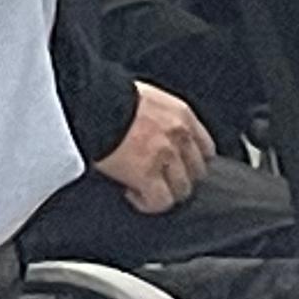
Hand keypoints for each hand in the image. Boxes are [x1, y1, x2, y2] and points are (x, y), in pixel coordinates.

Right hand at [93, 81, 215, 215]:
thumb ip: (160, 117)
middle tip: (158, 179)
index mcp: (181, 114)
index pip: (205, 149)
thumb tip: (155, 132)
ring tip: (143, 188)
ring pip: (181, 191)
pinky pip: (159, 202)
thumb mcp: (145, 98)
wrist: (92, 102)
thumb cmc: (109, 96)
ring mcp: (166, 157)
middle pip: (197, 173)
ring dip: (163, 192)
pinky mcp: (147, 175)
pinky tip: (132, 193)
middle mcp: (179, 136)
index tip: (179, 166)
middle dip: (178, 178)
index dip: (191, 161)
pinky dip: (147, 202)